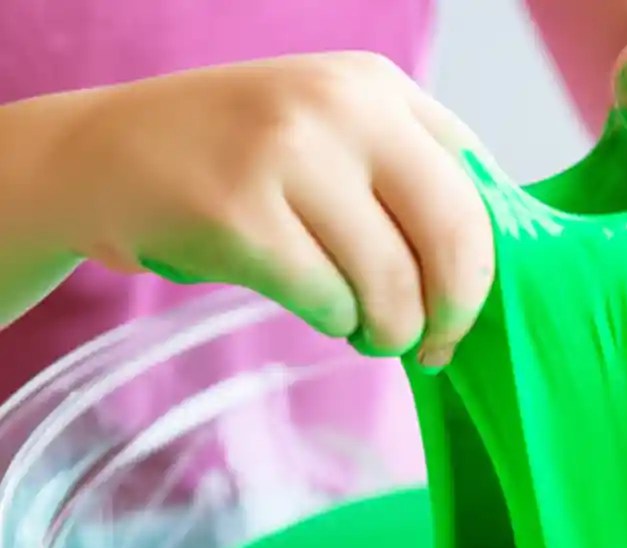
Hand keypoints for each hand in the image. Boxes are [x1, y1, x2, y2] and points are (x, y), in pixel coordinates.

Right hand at [15, 52, 492, 364]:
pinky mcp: (238, 214)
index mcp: (379, 86)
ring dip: (389, 329)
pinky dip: (334, 322)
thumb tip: (485, 265)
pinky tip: (318, 309)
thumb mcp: (333, 132)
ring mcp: (287, 154)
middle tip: (434, 344)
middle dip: (456, 308)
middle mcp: (341, 106)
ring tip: (368, 331)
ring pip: (391, 281)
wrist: (103, 154)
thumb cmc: (239, 159)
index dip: (484, 263)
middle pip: (454, 232)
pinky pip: (328, 301)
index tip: (466, 308)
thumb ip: (411, 176)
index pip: (477, 185)